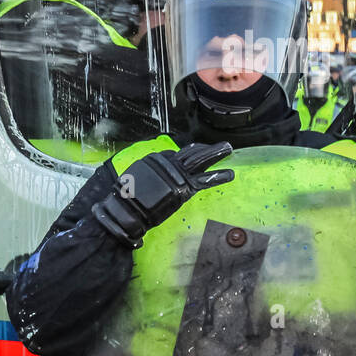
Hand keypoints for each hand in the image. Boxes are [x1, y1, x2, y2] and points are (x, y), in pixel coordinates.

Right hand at [91, 142, 233, 247]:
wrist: (127, 209)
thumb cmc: (126, 198)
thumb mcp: (135, 179)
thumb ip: (147, 175)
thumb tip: (151, 179)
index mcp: (154, 160)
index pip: (175, 154)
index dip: (188, 154)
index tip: (197, 152)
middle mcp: (167, 163)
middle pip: (191, 153)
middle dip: (207, 149)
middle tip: (222, 145)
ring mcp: (177, 174)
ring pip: (200, 161)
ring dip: (216, 154)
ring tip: (227, 149)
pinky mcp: (185, 187)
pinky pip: (205, 179)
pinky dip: (218, 176)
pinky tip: (229, 174)